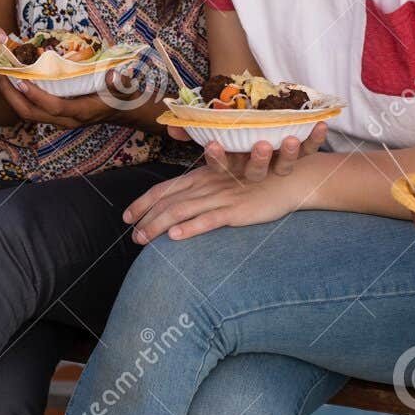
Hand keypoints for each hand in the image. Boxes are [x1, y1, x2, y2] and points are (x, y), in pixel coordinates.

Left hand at [0, 75, 118, 128]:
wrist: (122, 110)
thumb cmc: (121, 97)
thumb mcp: (123, 88)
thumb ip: (118, 83)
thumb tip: (113, 76)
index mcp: (80, 112)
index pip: (53, 107)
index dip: (36, 96)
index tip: (21, 82)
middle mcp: (66, 119)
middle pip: (32, 114)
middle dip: (13, 97)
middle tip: (1, 76)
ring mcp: (59, 119)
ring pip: (29, 113)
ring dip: (12, 97)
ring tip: (2, 77)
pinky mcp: (56, 115)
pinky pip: (33, 109)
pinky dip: (20, 96)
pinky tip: (15, 81)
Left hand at [121, 163, 304, 243]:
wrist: (288, 179)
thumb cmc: (255, 181)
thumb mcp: (225, 182)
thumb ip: (204, 190)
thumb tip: (184, 204)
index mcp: (201, 175)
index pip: (164, 189)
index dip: (143, 202)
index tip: (127, 216)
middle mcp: (206, 183)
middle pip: (167, 201)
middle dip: (145, 218)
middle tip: (132, 236)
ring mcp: (220, 196)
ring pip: (181, 211)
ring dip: (157, 226)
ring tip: (141, 239)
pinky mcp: (236, 210)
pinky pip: (208, 220)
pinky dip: (189, 228)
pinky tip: (174, 237)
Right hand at [171, 121, 326, 180]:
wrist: (265, 133)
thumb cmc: (234, 130)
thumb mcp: (213, 126)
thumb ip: (192, 126)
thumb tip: (171, 126)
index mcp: (234, 163)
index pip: (222, 166)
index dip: (218, 158)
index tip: (213, 145)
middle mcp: (255, 167)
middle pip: (256, 171)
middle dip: (259, 160)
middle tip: (261, 145)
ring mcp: (277, 163)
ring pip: (284, 166)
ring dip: (290, 154)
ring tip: (292, 139)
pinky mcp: (298, 154)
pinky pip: (309, 150)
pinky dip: (317, 139)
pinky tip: (322, 124)